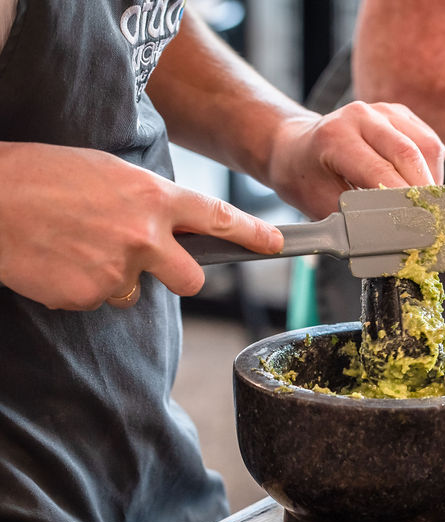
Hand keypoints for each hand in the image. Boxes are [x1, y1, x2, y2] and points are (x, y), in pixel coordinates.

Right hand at [0, 143, 282, 309]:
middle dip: (179, 276)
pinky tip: (57, 259)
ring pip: (135, 290)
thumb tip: (170, 225)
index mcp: (153, 197)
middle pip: (193, 280)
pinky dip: (81, 285)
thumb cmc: (42, 175)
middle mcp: (145, 236)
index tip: (276, 245)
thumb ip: (148, 201)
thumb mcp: (108, 173)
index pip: (219, 218)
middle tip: (146, 259)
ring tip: (74, 244)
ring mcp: (118, 269)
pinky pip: (97, 299)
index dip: (253, 235)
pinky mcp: (88, 295)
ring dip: (114, 276)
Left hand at [265, 101, 444, 219]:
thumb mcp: (321, 205)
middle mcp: (361, 116)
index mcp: (336, 136)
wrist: (296, 148)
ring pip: (427, 147)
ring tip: (425, 207)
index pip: (382, 171)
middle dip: (425, 194)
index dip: (404, 202)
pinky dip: (431, 169)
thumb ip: (355, 220)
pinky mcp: (399, 114)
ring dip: (432, 181)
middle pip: (410, 154)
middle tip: (433, 224)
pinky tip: (421, 187)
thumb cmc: (306, 179)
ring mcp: (383, 111)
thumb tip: (391, 240)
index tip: (420, 228)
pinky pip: (428, 142)